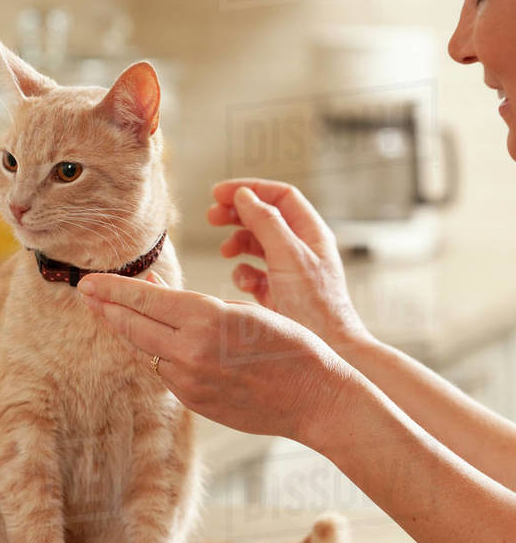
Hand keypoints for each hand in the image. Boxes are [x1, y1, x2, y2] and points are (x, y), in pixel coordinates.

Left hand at [78, 273, 351, 445]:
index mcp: (206, 320)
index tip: (87, 282)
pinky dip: (158, 353)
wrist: (315, 397)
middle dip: (105, 308)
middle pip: (132, 327)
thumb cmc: (290, 344)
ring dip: (132, 330)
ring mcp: (191, 382)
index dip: (112, 290)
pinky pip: (166, 372)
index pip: (144, 301)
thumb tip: (153, 289)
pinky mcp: (195, 403)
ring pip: (147, 350)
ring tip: (113, 311)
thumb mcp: (242, 310)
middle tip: (84, 292)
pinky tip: (155, 341)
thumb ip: (193, 304)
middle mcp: (192, 352)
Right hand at [208, 178, 371, 354]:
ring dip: (237, 243)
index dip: (249, 189)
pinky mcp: (279, 295)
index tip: (218, 193)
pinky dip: (244, 274)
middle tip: (211, 217)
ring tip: (224, 251)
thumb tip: (244, 195)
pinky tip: (242, 282)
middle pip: (265, 217)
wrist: (331, 353)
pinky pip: (256, 275)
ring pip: (257, 245)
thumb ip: (266, 223)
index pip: (279, 196)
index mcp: (311, 233)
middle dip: (237, 214)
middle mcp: (301, 249)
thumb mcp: (288, 257)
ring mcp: (290, 273)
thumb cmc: (316, 306)